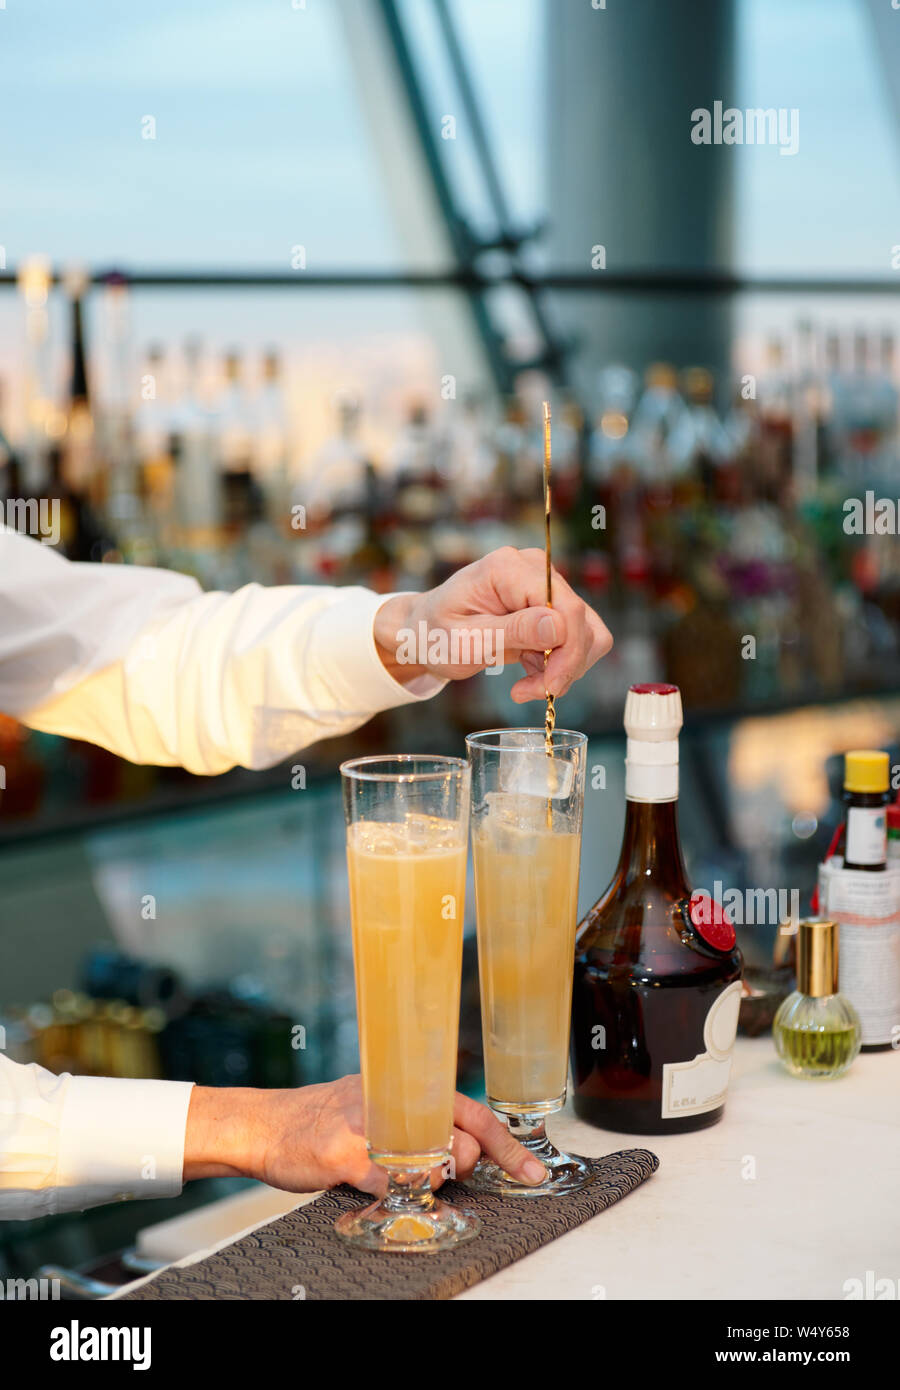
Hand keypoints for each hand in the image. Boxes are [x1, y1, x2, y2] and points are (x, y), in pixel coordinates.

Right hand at [183, 1074, 546, 1193]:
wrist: (265, 1124)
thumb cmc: (323, 1118)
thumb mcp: (377, 1105)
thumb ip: (418, 1119)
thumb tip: (463, 1147)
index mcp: (407, 1087)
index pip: (474, 1114)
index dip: (508, 1147)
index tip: (533, 1174)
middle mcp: (394, 1100)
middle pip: (460, 1141)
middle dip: (458, 1165)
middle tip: (433, 1168)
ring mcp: (370, 1125)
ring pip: (431, 1162)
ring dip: (423, 1179)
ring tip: (394, 1170)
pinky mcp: (344, 1153)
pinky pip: (389, 1182)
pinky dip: (391, 1192)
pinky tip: (374, 1185)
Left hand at [374, 546, 611, 701]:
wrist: (423, 631)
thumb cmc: (433, 633)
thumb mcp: (464, 641)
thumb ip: (511, 632)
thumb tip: (558, 628)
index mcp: (508, 569)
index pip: (565, 608)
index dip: (567, 653)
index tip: (547, 687)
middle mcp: (532, 569)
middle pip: (580, 620)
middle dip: (565, 665)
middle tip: (532, 692)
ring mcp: (543, 586)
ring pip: (585, 632)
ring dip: (564, 667)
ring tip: (527, 686)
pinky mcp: (548, 606)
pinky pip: (574, 639)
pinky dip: (558, 665)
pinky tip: (528, 675)